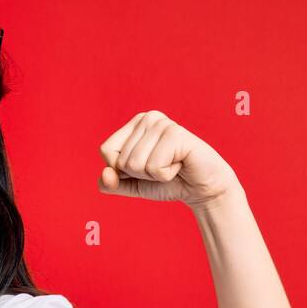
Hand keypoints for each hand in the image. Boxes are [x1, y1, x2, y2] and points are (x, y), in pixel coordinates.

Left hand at [98, 110, 238, 208]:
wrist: (201, 189)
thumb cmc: (168, 182)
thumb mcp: (132, 184)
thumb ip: (111, 183)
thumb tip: (105, 174)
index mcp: (135, 123)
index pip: (106, 151)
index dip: (121, 170)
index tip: (146, 167)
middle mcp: (148, 117)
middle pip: (120, 159)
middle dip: (140, 174)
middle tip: (163, 167)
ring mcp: (162, 123)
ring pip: (135, 164)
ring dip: (154, 175)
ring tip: (173, 165)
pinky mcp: (175, 134)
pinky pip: (153, 167)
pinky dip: (166, 175)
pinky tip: (180, 164)